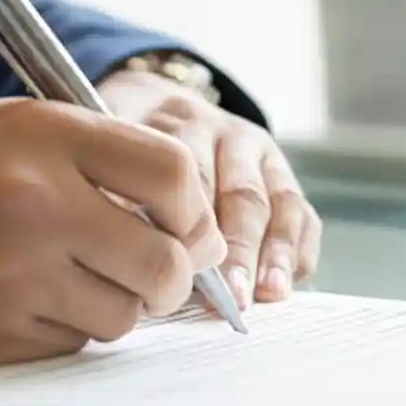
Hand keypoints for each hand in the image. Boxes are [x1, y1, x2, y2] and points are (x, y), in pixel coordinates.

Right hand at [0, 98, 224, 364]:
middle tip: (154, 272)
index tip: (189, 228)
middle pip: (165, 262)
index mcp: (40, 135)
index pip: (172, 172)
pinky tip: (22, 302)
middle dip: (172, 276)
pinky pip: (74, 344)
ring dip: (115, 306)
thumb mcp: (0, 130)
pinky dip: (66, 330)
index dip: (195, 210)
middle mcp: (34, 201)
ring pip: (125, 316)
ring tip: (69, 279)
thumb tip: (186, 220)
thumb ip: (91, 159)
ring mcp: (13, 275)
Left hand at [98, 70, 321, 308]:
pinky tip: (284, 285)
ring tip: (268, 293)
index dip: (187, 225)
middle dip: (239, 250)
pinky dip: (295, 251)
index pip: (189, 174)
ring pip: (277, 204)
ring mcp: (259, 154)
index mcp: (177, 123)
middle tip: (232, 296)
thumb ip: (116, 193)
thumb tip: (131, 251)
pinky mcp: (282, 175)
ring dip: (274, 254)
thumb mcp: (104, 152)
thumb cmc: (122, 151)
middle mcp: (225, 133)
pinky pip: (301, 214)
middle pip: (241, 195)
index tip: (178, 268)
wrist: (152, 108)